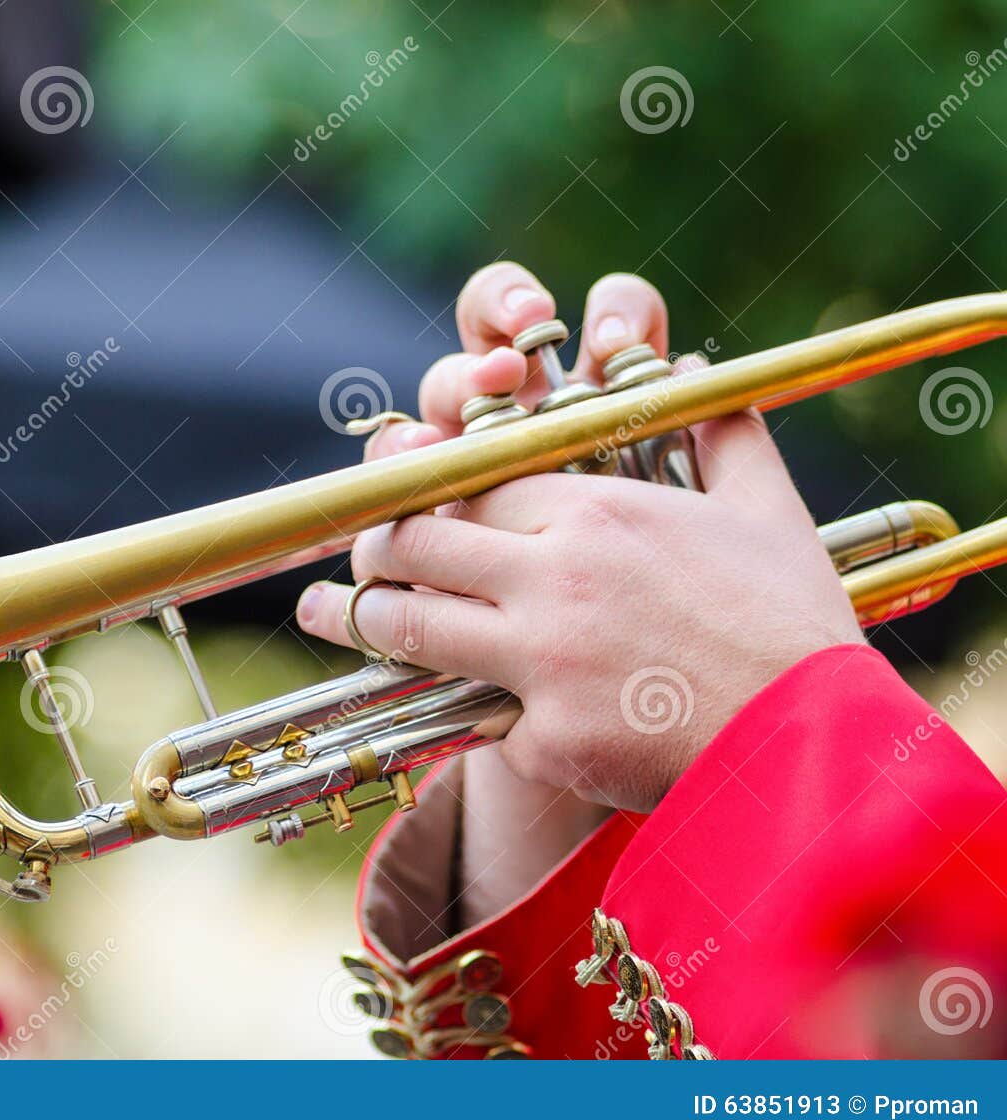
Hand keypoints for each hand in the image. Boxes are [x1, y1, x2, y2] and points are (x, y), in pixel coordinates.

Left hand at [299, 262, 865, 814]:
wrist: (813, 745)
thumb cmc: (790, 622)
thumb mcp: (764, 509)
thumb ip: (720, 434)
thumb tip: (697, 368)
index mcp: (592, 511)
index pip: (471, 483)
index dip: (428, 492)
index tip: (403, 500)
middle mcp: (551, 576)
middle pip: (418, 541)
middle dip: (373, 545)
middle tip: (352, 553)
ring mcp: (540, 659)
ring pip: (409, 624)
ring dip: (351, 617)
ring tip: (313, 611)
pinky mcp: (544, 738)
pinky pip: (479, 720)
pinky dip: (471, 716)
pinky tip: (428, 714)